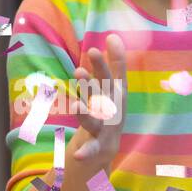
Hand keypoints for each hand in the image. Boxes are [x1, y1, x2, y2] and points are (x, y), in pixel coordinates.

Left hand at [69, 33, 126, 168]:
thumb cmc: (108, 109)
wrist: (108, 146)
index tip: (95, 47)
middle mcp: (112, 111)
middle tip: (78, 70)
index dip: (105, 63)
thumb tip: (113, 35)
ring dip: (85, 114)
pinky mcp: (97, 147)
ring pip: (94, 122)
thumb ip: (113, 63)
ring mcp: (105, 130)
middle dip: (92, 84)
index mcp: (114, 95)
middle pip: (102, 97)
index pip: (110, 76)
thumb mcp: (110, 86)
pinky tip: (78, 155)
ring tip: (77, 106)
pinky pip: (91, 150)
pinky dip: (86, 153)